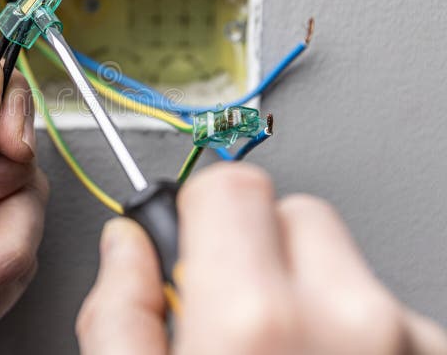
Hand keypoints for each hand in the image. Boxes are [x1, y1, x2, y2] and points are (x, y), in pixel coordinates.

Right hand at [77, 163, 446, 354]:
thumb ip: (116, 313)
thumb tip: (126, 246)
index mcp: (254, 320)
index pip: (233, 185)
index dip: (202, 213)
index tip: (196, 248)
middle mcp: (350, 319)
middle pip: (297, 213)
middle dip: (258, 251)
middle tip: (238, 317)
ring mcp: (408, 341)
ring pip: (345, 264)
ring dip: (312, 297)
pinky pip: (389, 309)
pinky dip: (357, 333)